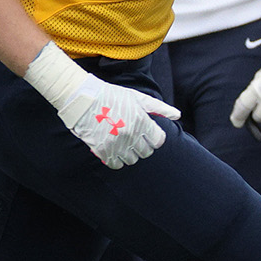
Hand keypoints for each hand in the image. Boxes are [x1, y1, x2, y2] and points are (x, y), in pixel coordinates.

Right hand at [24, 44, 179, 168]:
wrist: (83, 99)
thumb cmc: (111, 96)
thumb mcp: (137, 97)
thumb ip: (159, 108)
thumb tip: (178, 115)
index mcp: (141, 121)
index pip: (158, 141)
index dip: (154, 138)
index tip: (147, 134)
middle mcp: (131, 134)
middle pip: (146, 152)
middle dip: (142, 146)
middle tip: (133, 138)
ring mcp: (116, 144)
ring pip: (132, 160)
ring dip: (129, 154)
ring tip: (122, 143)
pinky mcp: (103, 151)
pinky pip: (116, 165)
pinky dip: (116, 160)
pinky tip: (113, 150)